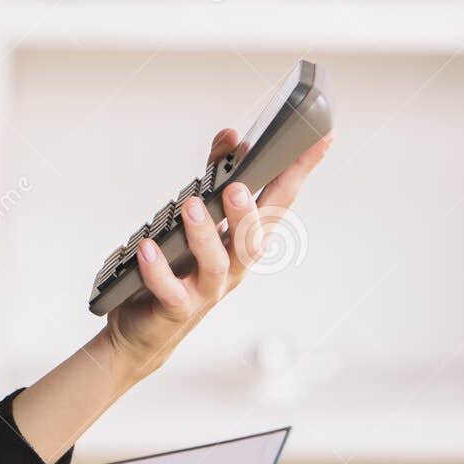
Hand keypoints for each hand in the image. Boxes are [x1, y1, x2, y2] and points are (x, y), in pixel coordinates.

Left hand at [101, 127, 333, 379]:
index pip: (277, 201)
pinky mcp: (177, 308)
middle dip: (249, 212)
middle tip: (236, 186)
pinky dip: (159, 270)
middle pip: (253, 239)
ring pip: (216, 264)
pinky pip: (171, 290)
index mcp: (243, 240)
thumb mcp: (198, 217)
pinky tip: (146, 248)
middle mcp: (233, 265)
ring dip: (204, 233)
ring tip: (190, 206)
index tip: (319, 140)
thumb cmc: (177, 266)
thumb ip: (214, 175)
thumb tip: (231, 137)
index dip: (298, 173)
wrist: (144, 327)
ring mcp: (207, 289)